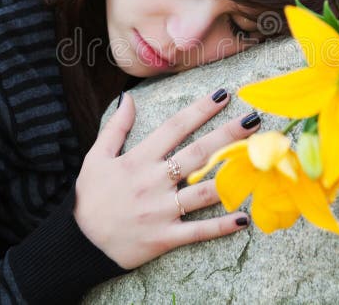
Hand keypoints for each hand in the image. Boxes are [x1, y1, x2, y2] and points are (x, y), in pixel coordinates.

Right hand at [73, 90, 259, 268]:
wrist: (79, 243)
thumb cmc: (89, 197)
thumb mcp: (96, 157)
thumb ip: (116, 127)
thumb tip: (127, 96)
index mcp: (139, 159)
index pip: (175, 127)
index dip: (201, 109)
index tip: (224, 95)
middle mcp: (154, 181)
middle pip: (198, 153)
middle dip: (228, 135)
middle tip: (254, 120)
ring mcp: (162, 210)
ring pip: (204, 190)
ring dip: (232, 176)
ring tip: (259, 162)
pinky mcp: (166, 236)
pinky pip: (199, 230)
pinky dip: (222, 226)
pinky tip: (244, 218)